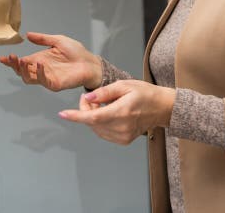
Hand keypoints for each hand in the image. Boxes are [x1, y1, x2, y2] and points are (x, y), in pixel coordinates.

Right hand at [0, 32, 100, 90]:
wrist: (90, 62)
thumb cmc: (76, 52)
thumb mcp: (57, 40)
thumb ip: (42, 39)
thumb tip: (27, 35)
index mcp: (39, 59)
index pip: (21, 62)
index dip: (11, 61)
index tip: (1, 57)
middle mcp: (41, 70)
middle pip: (21, 71)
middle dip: (13, 65)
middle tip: (10, 57)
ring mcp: (47, 78)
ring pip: (28, 78)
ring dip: (23, 70)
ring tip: (22, 60)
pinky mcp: (55, 84)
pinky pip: (43, 81)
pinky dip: (39, 73)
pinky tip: (39, 64)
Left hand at [58, 80, 175, 144]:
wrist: (161, 108)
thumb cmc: (144, 93)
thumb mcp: (124, 85)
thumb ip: (104, 92)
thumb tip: (87, 98)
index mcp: (122, 112)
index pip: (93, 117)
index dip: (76, 116)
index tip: (63, 114)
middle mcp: (122, 127)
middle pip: (92, 122)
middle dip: (85, 110)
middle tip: (90, 98)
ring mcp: (123, 136)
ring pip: (96, 128)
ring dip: (92, 117)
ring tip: (101, 104)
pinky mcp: (124, 140)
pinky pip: (103, 133)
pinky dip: (99, 123)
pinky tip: (107, 113)